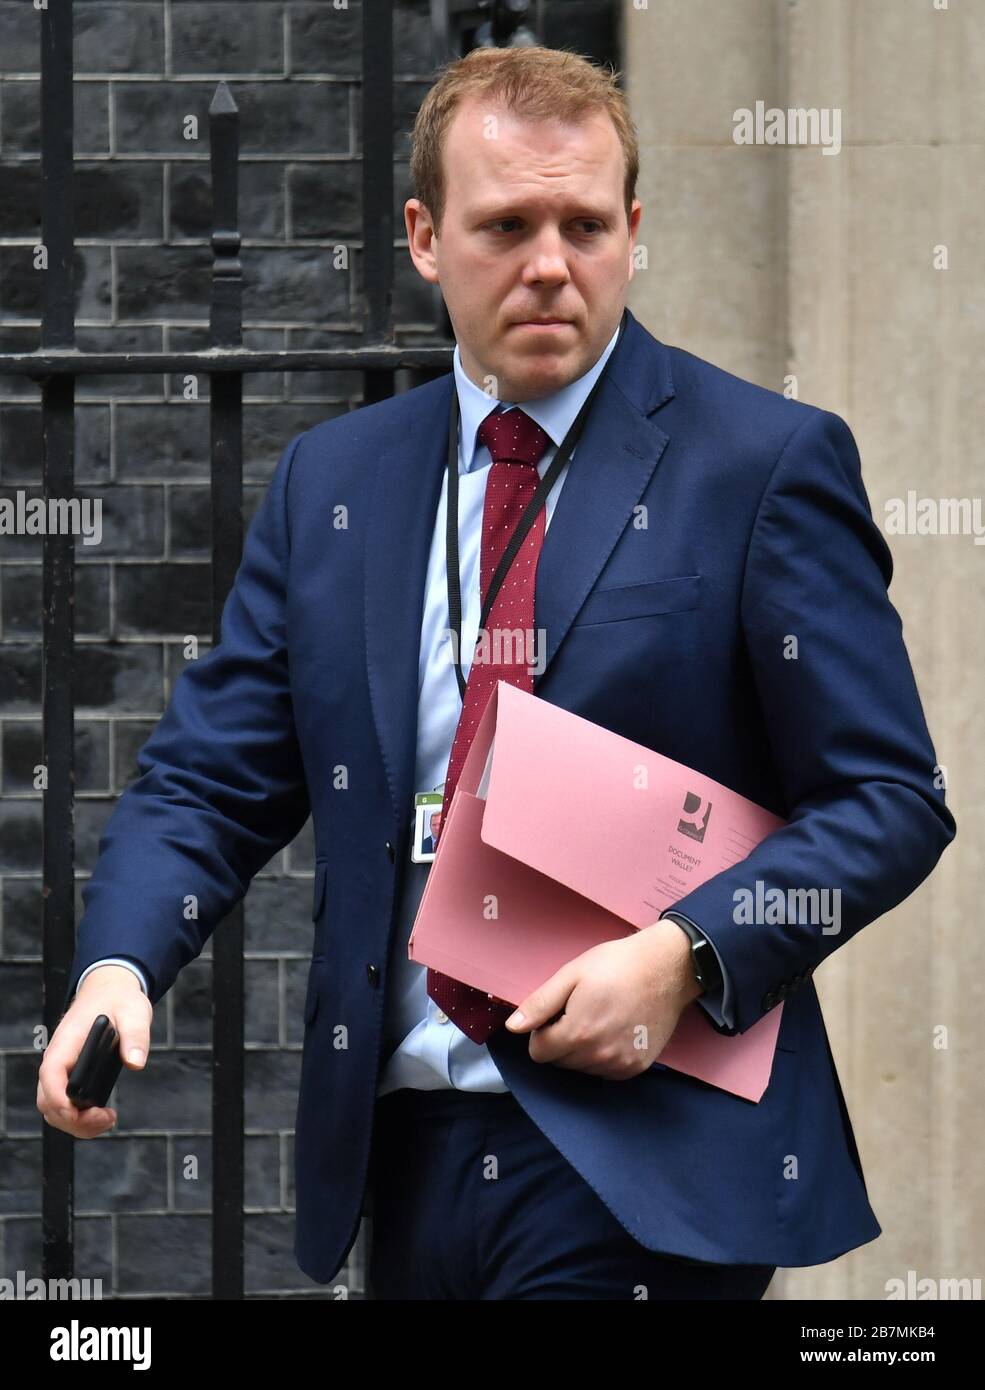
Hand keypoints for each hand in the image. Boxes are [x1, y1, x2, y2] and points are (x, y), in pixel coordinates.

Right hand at [36, 965, 151, 1137]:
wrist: (110, 991)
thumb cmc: (118, 999)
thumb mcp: (133, 1011)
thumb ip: (135, 1036)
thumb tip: (136, 1062)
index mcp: (67, 1042)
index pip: (50, 1074)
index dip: (60, 1099)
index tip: (83, 1113)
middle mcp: (58, 1059)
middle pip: (48, 1102)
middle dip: (72, 1120)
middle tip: (106, 1119)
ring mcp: (62, 1070)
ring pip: (54, 1109)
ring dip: (76, 1124)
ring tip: (108, 1120)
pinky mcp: (70, 1077)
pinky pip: (65, 1105)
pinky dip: (80, 1119)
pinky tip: (104, 1116)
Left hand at [503, 922, 700, 1079]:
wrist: (667, 967)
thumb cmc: (616, 964)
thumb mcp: (572, 974)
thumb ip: (540, 1004)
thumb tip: (513, 1028)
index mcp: (578, 1032)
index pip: (539, 1052)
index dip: (541, 1031)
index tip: (556, 1013)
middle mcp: (598, 1055)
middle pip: (560, 1061)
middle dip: (560, 1040)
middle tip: (579, 1011)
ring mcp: (620, 1064)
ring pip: (582, 1067)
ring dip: (582, 1050)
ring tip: (599, 1017)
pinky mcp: (637, 1067)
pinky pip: (606, 1071)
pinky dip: (603, 1056)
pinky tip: (614, 1030)